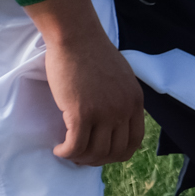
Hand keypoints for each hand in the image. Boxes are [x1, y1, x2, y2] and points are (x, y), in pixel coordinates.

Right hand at [22, 0, 145, 164]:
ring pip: (94, 153)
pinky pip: (75, 147)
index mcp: (135, 100)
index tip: (101, 152)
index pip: (134, 141)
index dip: (116, 153)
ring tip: (68, 151)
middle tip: (81, 155)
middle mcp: (123, 109)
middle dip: (97, 159)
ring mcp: (104, 113)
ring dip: (80, 158)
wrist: (76, 36)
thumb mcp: (120, 77)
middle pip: (115, 152)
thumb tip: (113, 122)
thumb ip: (121, 98)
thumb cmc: (92, 51)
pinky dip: (65, 152)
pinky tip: (59, 148)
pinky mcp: (81, 114)